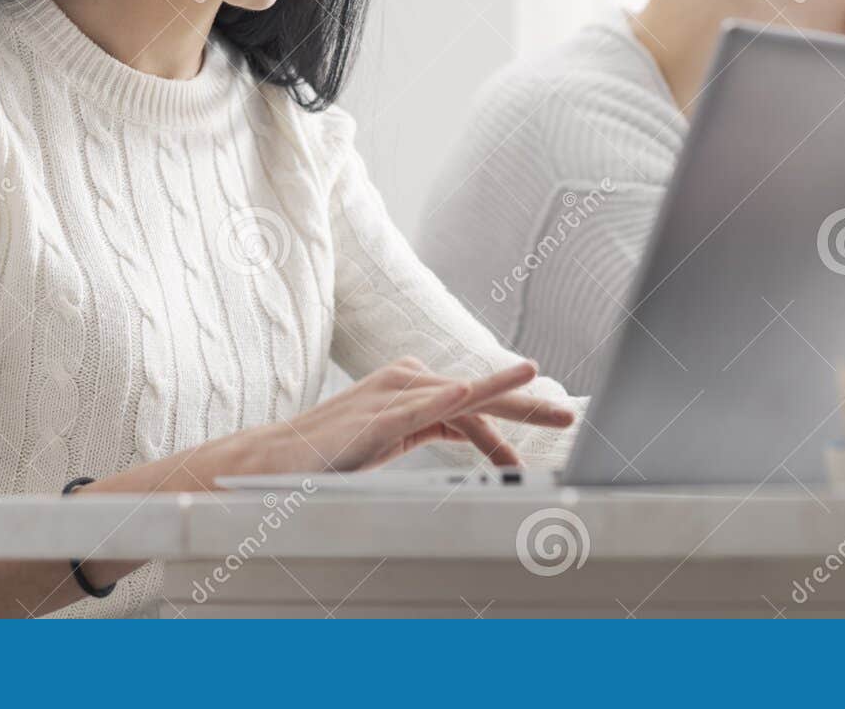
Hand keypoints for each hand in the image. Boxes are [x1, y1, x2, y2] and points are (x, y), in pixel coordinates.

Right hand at [202, 357, 574, 478]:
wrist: (276, 461)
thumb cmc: (333, 452)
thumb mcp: (396, 439)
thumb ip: (432, 426)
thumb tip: (476, 430)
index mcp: (415, 389)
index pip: (476, 404)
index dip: (513, 423)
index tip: (549, 440)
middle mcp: (407, 383)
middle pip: (478, 392)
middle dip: (525, 402)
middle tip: (568, 415)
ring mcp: (390, 397)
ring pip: (456, 393)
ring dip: (498, 389)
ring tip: (535, 382)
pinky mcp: (372, 419)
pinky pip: (415, 408)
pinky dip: (443, 399)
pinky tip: (468, 393)